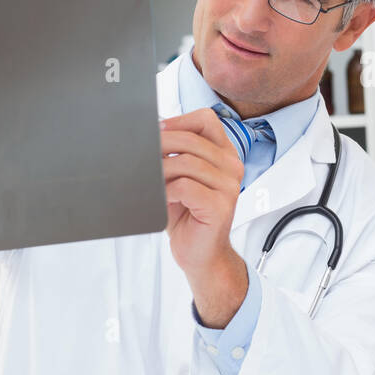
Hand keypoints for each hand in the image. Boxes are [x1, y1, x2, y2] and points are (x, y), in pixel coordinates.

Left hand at [160, 108, 243, 287]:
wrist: (200, 254)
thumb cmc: (188, 215)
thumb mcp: (179, 178)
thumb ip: (172, 155)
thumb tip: (149, 135)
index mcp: (225, 155)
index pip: (207, 120)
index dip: (179, 121)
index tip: (158, 132)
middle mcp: (232, 167)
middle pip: (192, 140)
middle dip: (162, 146)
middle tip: (143, 156)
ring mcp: (229, 186)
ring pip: (188, 162)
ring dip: (161, 170)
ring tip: (150, 182)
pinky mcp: (220, 206)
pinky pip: (186, 186)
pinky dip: (166, 190)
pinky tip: (161, 198)